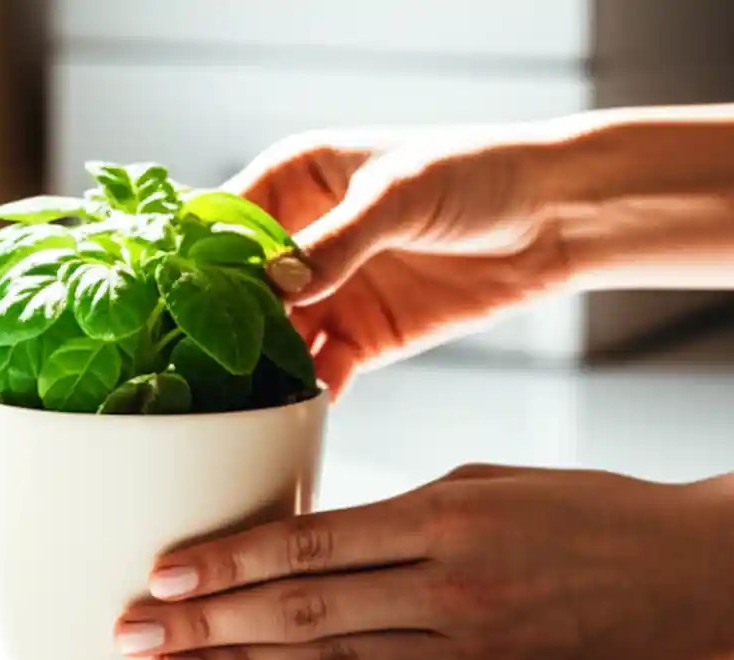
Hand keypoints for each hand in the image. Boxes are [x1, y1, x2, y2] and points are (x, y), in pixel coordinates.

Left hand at [114, 465, 733, 659]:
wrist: (688, 575)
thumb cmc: (582, 513)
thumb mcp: (482, 482)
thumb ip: (394, 518)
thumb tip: (307, 545)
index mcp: (445, 517)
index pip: (310, 543)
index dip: (228, 561)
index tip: (163, 570)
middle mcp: (450, 591)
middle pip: (302, 613)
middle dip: (207, 623)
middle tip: (134, 629)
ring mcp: (469, 658)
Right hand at [231, 128, 574, 394]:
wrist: (554, 217)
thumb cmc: (477, 174)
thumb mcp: (400, 193)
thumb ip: (337, 240)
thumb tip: (277, 282)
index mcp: (294, 182)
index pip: (222, 221)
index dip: (198, 257)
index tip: (179, 297)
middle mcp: (299, 240)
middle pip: (239, 290)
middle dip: (221, 325)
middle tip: (202, 362)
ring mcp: (328, 293)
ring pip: (273, 338)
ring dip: (259, 367)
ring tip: (238, 399)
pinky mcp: (362, 338)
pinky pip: (320, 371)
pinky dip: (307, 392)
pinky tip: (293, 412)